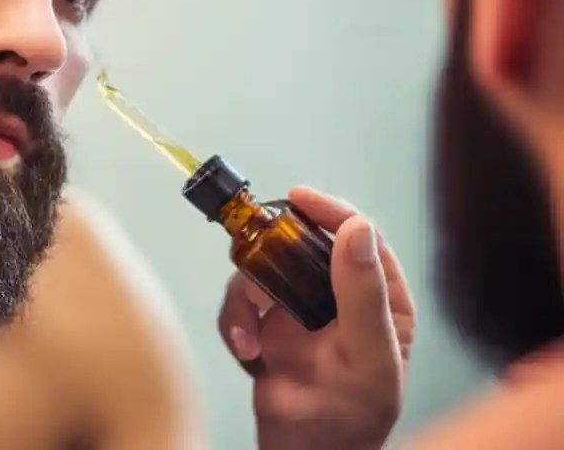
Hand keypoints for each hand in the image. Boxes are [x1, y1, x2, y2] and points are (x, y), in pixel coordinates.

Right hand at [218, 187, 416, 449]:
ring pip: (261, 271)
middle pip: (300, 245)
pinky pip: (240, 304)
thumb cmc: (353, 415)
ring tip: (248, 341)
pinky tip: (244, 353)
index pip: (358, 237)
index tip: (298, 198)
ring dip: (246, 302)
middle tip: (252, 253)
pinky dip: (234, 324)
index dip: (329, 212)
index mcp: (380, 298)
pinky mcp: (267, 326)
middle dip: (271, 252)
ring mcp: (299, 310)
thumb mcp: (369, 354)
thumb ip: (362, 292)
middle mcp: (339, 296)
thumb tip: (356, 228)